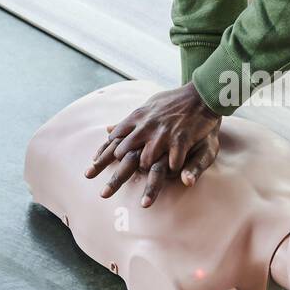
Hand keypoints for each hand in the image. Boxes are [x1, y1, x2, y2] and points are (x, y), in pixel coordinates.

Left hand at [85, 83, 220, 206]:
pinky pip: (173, 161)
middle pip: (124, 155)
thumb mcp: (147, 107)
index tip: (90, 172)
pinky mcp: (181, 139)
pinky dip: (173, 171)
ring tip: (145, 196)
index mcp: (137, 119)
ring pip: (147, 162)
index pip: (114, 141)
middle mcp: (146, 128)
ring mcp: (162, 134)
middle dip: (116, 177)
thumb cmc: (173, 101)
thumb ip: (128, 121)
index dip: (102, 157)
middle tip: (104, 194)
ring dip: (148, 177)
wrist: (200, 94)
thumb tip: (108, 130)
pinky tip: (174, 178)